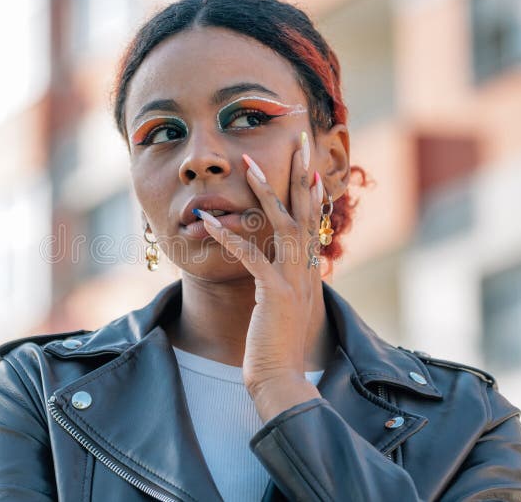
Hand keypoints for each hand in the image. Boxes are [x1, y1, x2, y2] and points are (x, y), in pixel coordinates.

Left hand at [195, 131, 324, 400]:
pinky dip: (229, 236)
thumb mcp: (285, 308)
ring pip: (282, 225)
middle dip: (299, 172)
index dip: (310, 190)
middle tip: (295, 138)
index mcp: (309, 272)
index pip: (313, 221)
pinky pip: (250, 256)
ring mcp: (293, 281)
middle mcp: (306, 271)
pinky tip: (207, 221)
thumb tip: (279, 267)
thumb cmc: (277, 347)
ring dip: (263, 192)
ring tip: (246, 164)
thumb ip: (285, 283)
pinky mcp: (273, 294)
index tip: (306, 162)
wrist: (281, 381)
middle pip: (305, 211)